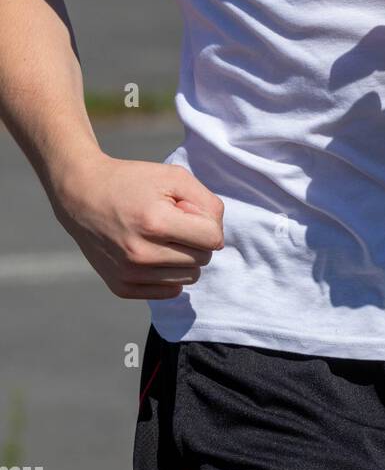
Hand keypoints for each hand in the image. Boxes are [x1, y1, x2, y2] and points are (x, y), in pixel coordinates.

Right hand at [52, 152, 224, 299]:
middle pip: (203, 259)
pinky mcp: (121, 287)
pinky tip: (153, 252)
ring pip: (189, 278)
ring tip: (162, 236)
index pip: (212, 239)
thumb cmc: (132, 182)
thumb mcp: (174, 177)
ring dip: (184, 257)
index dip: (208, 222)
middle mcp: (141, 254)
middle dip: (196, 239)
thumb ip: (207, 203)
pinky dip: (169, 273)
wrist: (82, 195)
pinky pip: (169, 291)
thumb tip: (217, 236)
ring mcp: (129, 274)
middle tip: (173, 221)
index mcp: (156, 223)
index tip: (188, 211)